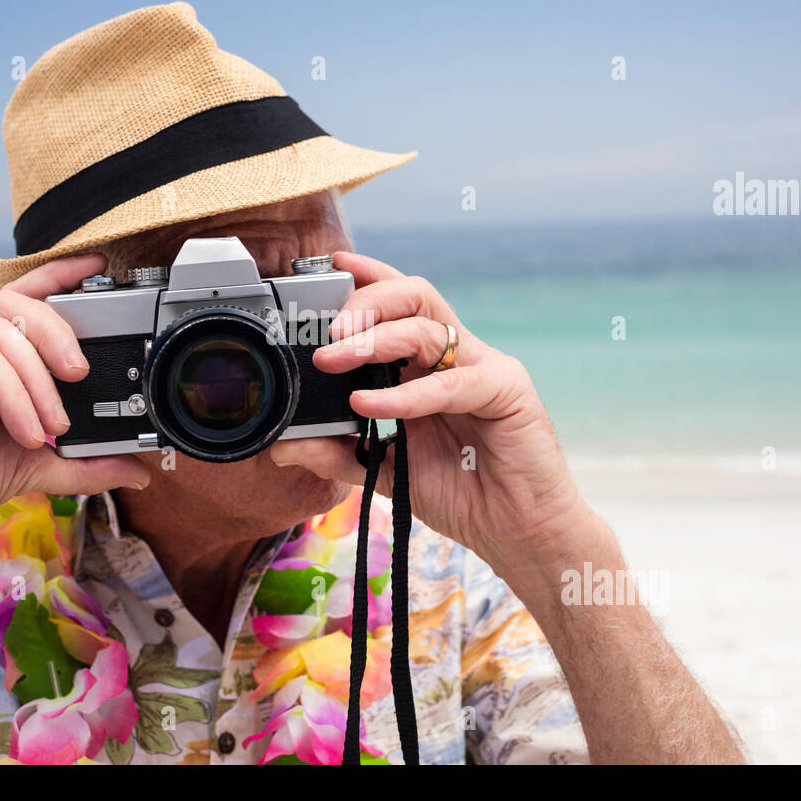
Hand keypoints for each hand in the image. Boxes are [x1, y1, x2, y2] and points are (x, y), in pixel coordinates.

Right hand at [0, 254, 149, 578]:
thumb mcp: (34, 468)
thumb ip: (84, 462)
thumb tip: (137, 469)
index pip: (24, 300)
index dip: (60, 276)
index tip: (100, 269)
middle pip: (16, 304)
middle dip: (59, 333)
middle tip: (81, 376)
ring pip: (0, 328)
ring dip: (39, 380)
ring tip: (51, 427)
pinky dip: (12, 393)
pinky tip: (24, 430)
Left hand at [269, 251, 583, 563]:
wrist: (517, 533)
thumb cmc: (463, 494)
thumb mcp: (385, 472)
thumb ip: (339, 454)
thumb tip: (284, 446)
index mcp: (430, 365)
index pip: (398, 306)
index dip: (368, 280)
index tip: (329, 267)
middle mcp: (456, 357)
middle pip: (414, 298)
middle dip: (366, 302)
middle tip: (326, 330)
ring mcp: (483, 367)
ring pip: (428, 328)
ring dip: (374, 339)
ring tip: (332, 359)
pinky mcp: (506, 390)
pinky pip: (451, 382)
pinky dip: (406, 393)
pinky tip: (368, 403)